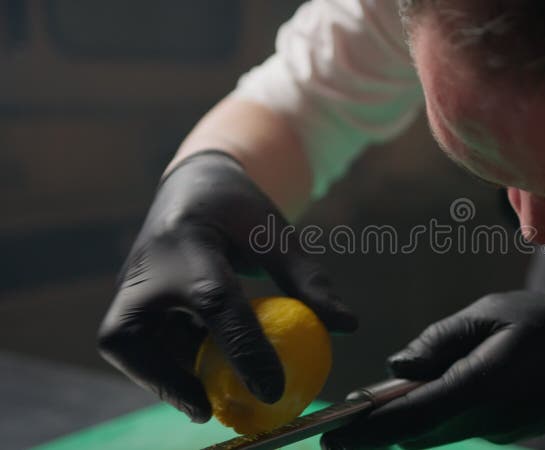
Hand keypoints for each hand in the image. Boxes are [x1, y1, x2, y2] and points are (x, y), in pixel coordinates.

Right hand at [97, 151, 356, 421]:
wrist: (192, 186)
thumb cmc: (240, 210)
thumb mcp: (276, 234)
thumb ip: (307, 279)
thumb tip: (348, 325)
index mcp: (190, 239)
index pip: (215, 301)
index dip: (244, 349)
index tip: (273, 388)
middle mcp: (145, 267)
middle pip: (134, 335)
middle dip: (165, 379)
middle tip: (207, 409)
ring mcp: (129, 287)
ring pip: (131, 346)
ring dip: (171, 375)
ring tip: (212, 397)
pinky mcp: (127, 302)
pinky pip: (140, 345)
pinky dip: (172, 364)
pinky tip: (206, 372)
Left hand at [322, 291, 544, 448]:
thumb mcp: (492, 313)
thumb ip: (440, 340)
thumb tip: (396, 368)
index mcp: (480, 383)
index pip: (412, 415)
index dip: (367, 429)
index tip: (331, 435)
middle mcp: (485, 417)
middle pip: (416, 432)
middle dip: (374, 432)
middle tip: (336, 429)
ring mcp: (496, 430)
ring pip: (433, 431)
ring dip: (401, 424)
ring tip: (369, 411)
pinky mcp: (504, 431)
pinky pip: (455, 425)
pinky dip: (431, 416)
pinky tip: (423, 397)